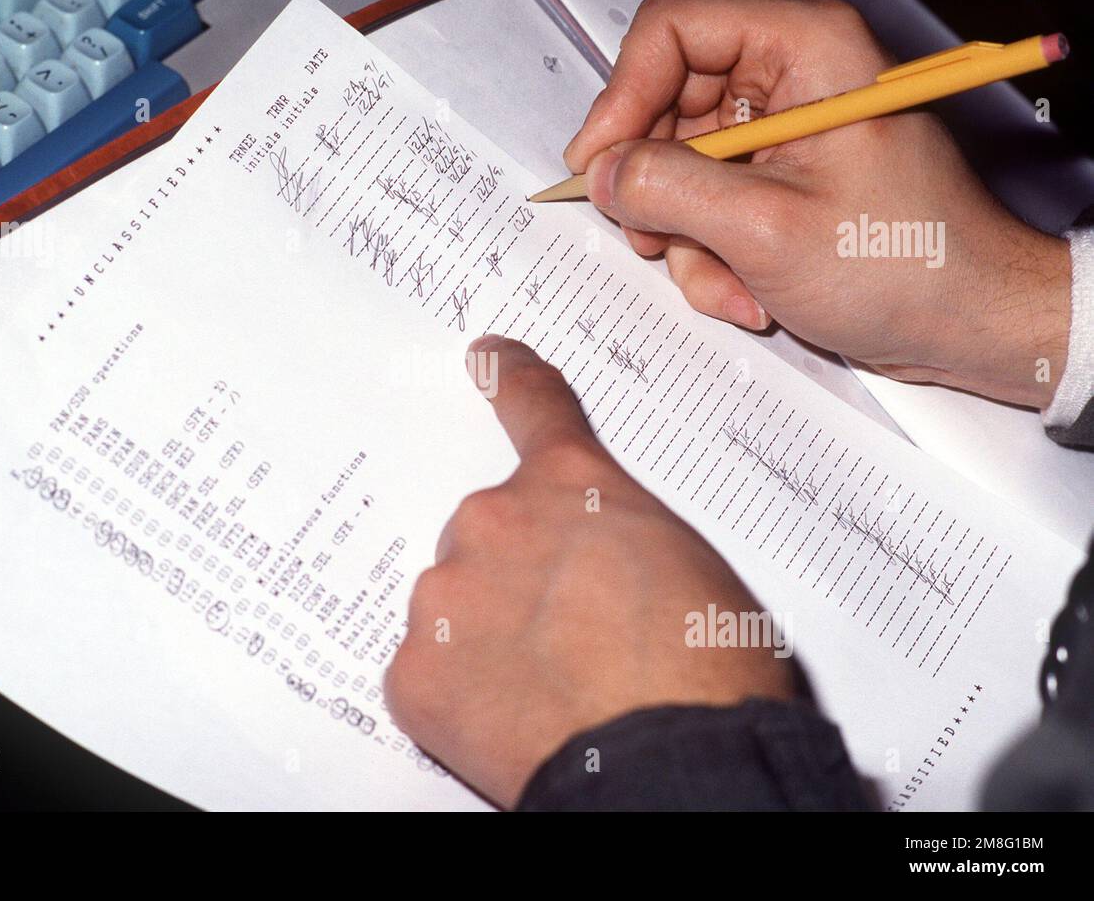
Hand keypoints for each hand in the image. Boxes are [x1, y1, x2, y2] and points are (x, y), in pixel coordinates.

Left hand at [384, 336, 795, 807]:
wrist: (671, 758)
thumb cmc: (704, 670)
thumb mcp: (686, 563)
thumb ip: (616, 537)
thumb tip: (596, 568)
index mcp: (570, 486)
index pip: (534, 406)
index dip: (508, 379)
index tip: (487, 358)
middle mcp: (493, 521)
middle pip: (485, 536)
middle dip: (515, 576)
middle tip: (568, 635)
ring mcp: (444, 595)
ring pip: (452, 606)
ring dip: (484, 636)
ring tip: (548, 687)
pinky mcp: (413, 673)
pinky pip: (427, 673)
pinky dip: (459, 695)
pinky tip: (510, 717)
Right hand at [564, 0, 1069, 408]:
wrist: (967, 322)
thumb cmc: (911, 264)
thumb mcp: (768, 227)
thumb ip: (670, 189)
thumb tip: (604, 173)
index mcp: (802, 50)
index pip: (672, 34)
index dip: (622, 97)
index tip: (600, 163)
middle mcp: (787, 81)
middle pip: (663, 106)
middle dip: (655, 188)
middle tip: (653, 235)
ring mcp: (777, 136)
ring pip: (675, 169)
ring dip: (686, 240)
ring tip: (729, 281)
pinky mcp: (773, 185)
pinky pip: (702, 208)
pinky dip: (709, 259)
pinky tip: (747, 291)